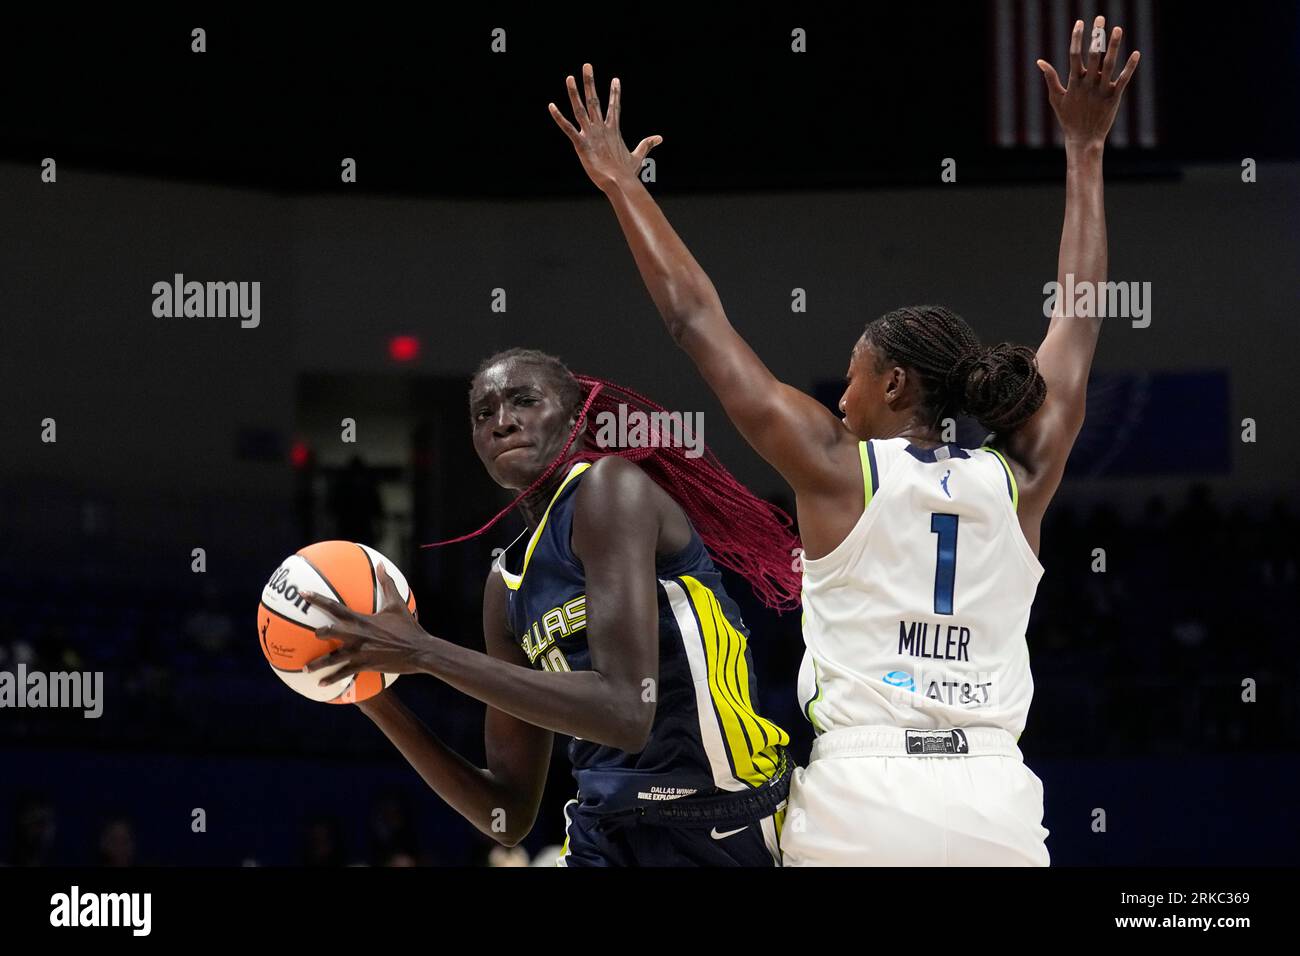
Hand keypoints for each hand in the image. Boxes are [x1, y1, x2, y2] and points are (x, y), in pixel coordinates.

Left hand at [302, 563, 432, 690]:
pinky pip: (344, 673)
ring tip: (306, 669)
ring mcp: (359, 652)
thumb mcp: (398, 604)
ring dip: (317, 664)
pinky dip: (332, 679)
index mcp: (362, 620)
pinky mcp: (364, 666)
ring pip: (332, 658)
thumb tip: (380, 564)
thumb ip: (387, 583)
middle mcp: (357, 636)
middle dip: (317, 633)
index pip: (334, 607)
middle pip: (329, 633)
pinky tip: (322, 684)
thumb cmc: (409, 627)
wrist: (419, 651)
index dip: (317, 599)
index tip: (303, 593)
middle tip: (309, 634)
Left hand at [549, 63, 662, 191]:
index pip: (615, 106)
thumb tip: (660, 138)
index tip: (615, 79)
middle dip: (590, 82)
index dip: (615, 92)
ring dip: (574, 93)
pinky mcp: (581, 144)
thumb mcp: (638, 156)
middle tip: (587, 65)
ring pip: (581, 109)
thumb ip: (646, 144)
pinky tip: (551, 106)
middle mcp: (601, 128)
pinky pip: (568, 128)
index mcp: (613, 130)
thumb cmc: (627, 173)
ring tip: (569, 77)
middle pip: (595, 100)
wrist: (620, 182)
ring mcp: (591, 135)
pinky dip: (559, 117)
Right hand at [1037, 16, 1140, 147]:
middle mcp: (1088, 84)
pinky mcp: (1114, 97)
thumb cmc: (1069, 119)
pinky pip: (1124, 79)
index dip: (1076, 38)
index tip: (1080, 22)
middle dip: (1096, 36)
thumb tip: (1040, 61)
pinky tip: (1136, 53)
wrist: (1084, 139)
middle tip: (1100, 18)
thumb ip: (1050, 78)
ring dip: (1113, 46)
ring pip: (1109, 64)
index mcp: (1073, 83)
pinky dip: (1130, 67)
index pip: (1074, 55)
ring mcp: (1102, 90)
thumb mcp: (1056, 99)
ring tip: (1117, 29)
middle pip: (1093, 55)